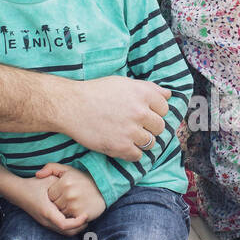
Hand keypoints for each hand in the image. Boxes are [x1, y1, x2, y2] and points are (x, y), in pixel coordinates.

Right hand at [3, 172, 90, 233]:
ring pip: (64, 233)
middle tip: (89, 217)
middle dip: (80, 227)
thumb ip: (61, 183)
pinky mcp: (46, 222)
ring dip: (76, 228)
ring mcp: (45, 223)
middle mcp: (46, 221)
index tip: (86, 215)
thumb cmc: (33, 184)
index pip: (65, 225)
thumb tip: (75, 187)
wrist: (17, 192)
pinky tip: (75, 217)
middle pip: (67, 232)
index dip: (78, 222)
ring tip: (84, 217)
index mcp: (47, 211)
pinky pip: (61, 229)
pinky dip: (70, 226)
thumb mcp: (48, 180)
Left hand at [34, 163, 106, 226]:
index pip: (50, 194)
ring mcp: (75, 205)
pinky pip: (69, 220)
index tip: (61, 193)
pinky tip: (75, 211)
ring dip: (64, 211)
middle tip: (67, 200)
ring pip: (60, 213)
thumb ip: (50, 168)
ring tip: (71, 205)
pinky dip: (70, 218)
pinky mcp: (81, 215)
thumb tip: (37, 175)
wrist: (103, 188)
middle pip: (54, 205)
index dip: (54, 195)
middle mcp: (69, 194)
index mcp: (64, 182)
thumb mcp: (67, 169)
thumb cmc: (83, 179)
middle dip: (58, 203)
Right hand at [56, 76, 170, 159]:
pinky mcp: (121, 147)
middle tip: (135, 126)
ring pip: (151, 143)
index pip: (164, 108)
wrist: (71, 106)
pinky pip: (138, 156)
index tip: (144, 114)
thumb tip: (168, 94)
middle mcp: (140, 112)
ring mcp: (132, 131)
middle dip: (149, 128)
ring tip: (127, 135)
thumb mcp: (123, 83)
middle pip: (160, 127)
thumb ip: (148, 88)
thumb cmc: (96, 93)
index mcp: (143, 94)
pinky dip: (131, 153)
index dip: (155, 112)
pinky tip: (121, 144)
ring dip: (141, 141)